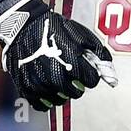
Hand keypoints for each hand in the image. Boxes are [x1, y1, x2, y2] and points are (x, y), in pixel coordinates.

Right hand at [0, 0, 116, 112]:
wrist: (22, 26)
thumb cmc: (52, 28)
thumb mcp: (79, 33)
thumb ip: (96, 51)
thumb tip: (109, 68)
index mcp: (72, 61)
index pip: (92, 81)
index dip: (90, 75)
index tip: (86, 70)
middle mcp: (56, 75)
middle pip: (77, 93)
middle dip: (77, 84)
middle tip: (71, 73)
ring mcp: (40, 84)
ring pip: (60, 100)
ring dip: (62, 92)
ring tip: (58, 77)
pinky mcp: (27, 89)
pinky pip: (42, 105)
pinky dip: (46, 98)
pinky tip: (46, 86)